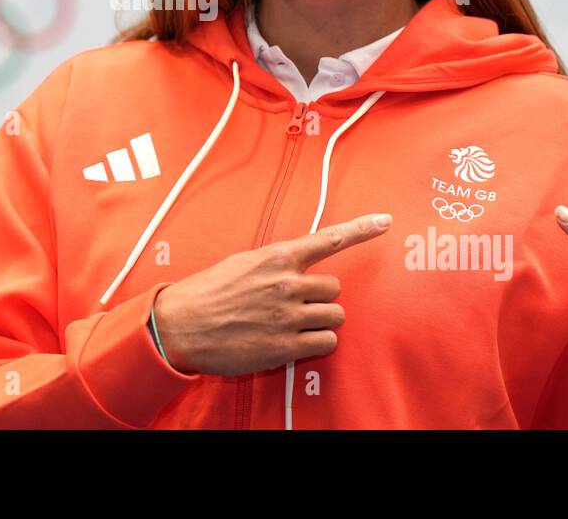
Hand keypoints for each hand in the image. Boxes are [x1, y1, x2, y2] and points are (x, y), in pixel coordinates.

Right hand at [153, 213, 391, 375]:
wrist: (181, 326)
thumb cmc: (209, 292)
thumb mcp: (242, 263)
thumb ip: (276, 264)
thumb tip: (299, 267)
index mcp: (277, 258)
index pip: (329, 239)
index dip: (362, 229)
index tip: (386, 220)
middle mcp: (288, 284)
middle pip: (334, 288)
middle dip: (320, 297)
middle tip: (295, 304)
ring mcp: (289, 316)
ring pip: (336, 316)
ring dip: (321, 320)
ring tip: (294, 324)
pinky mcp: (286, 346)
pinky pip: (326, 342)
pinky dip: (316, 343)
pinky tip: (295, 341)